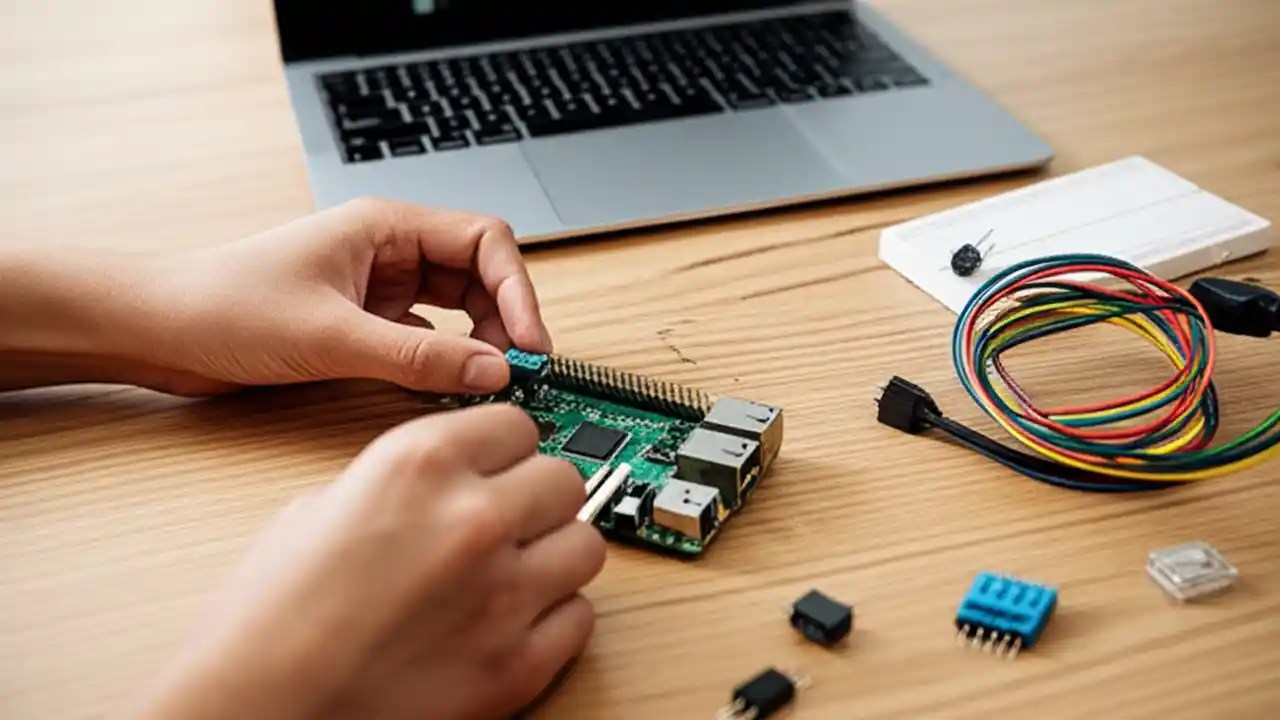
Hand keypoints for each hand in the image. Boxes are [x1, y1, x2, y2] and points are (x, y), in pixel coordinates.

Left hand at [0, 198, 550, 394]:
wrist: (156, 330)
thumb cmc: (223, 306)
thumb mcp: (332, 336)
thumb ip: (419, 358)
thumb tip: (493, 372)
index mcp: (386, 228)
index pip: (484, 241)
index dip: (517, 289)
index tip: (530, 340)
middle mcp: (389, 253)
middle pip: (479, 277)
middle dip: (504, 321)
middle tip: (520, 371)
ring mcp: (378, 290)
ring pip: (457, 311)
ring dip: (479, 344)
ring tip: (490, 383)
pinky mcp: (364, 325)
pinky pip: (426, 341)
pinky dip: (445, 364)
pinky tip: (448, 389)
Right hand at [129, 405, 605, 719]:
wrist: (253, 709)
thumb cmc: (266, 620)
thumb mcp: (320, 507)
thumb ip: (404, 483)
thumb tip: (451, 484)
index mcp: (420, 464)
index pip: (518, 423)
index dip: (505, 448)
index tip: (500, 464)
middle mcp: (473, 519)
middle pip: (563, 480)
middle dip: (536, 499)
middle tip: (508, 523)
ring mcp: (504, 594)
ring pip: (585, 546)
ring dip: (554, 555)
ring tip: (513, 574)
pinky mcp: (518, 666)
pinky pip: (579, 617)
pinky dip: (554, 618)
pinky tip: (513, 622)